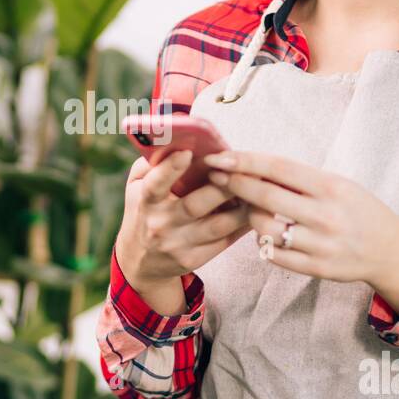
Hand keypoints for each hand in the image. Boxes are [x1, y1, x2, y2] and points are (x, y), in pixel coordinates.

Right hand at [115, 149, 252, 307]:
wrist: (141, 260)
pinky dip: (245, 223)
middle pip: (196, 205)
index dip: (170, 169)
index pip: (155, 185)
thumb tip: (177, 138)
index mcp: (146, 202)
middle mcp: (161, 224)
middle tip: (245, 168)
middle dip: (223, 186)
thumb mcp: (137, 185)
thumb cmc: (145, 210)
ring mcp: (178, 244)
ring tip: (261, 187)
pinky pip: (226, 240)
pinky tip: (258, 209)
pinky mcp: (194, 259)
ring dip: (244, 206)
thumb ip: (153, 162)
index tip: (187, 152)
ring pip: (219, 225)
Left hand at [202, 150, 398, 307]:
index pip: (278, 168)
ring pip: (264, 228)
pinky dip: (261, 242)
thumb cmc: (357, 210)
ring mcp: (320, 245)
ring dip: (248, 215)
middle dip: (234, 183)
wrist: (388, 250)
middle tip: (215, 176)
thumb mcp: (338, 185)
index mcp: (331, 187)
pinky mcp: (316, 269)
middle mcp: (325, 215)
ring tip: (247, 207)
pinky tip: (263, 233)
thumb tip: (252, 166)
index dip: (244, 161)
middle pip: (266, 196)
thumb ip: (299, 179)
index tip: (219, 156)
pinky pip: (273, 255)